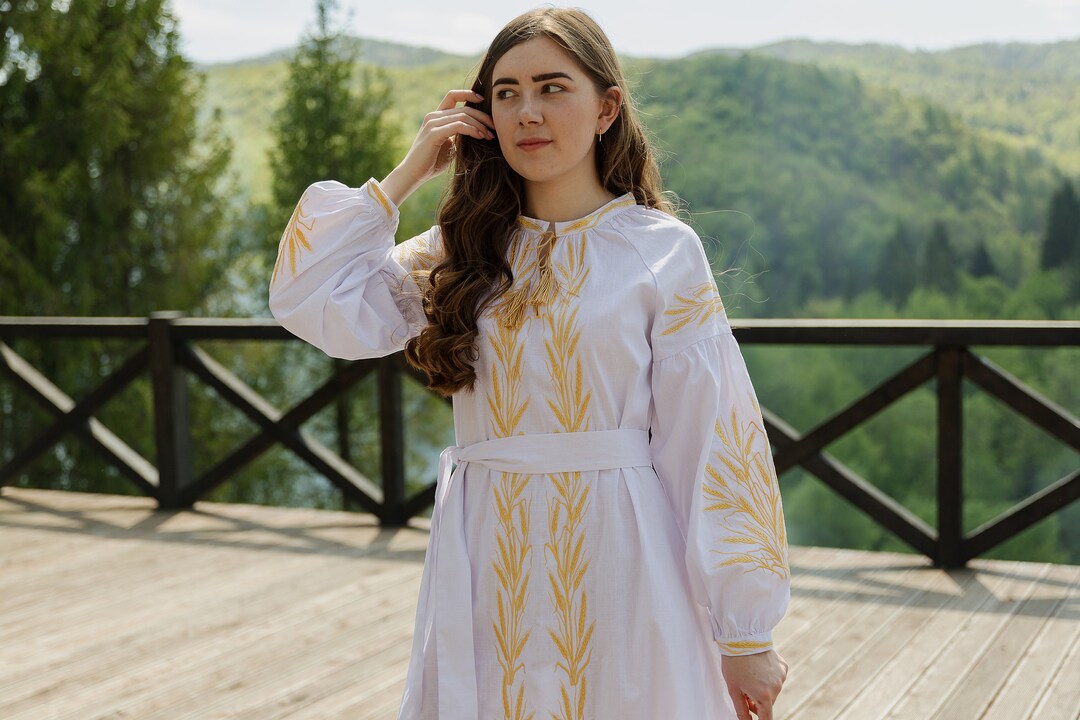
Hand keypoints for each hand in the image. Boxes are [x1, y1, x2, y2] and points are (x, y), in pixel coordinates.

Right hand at [380, 89, 494, 205]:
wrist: (414, 174)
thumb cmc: (432, 163)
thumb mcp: (449, 145)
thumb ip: (458, 135)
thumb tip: (477, 132)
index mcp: (436, 117)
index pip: (453, 96)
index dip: (468, 94)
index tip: (482, 100)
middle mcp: (433, 116)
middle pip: (464, 108)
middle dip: (482, 117)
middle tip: (494, 127)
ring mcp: (432, 123)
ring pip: (463, 116)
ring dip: (480, 125)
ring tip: (490, 135)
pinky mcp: (434, 134)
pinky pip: (458, 126)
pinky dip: (472, 130)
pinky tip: (480, 136)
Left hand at [721, 650, 787, 719]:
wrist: (742, 638)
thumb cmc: (734, 663)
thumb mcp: (733, 689)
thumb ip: (741, 709)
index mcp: (764, 696)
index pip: (766, 718)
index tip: (757, 719)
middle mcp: (776, 688)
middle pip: (768, 703)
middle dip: (757, 702)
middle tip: (745, 692)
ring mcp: (781, 676)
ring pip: (773, 690)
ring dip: (763, 688)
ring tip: (750, 676)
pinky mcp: (783, 666)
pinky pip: (777, 678)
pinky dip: (769, 677)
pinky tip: (759, 668)